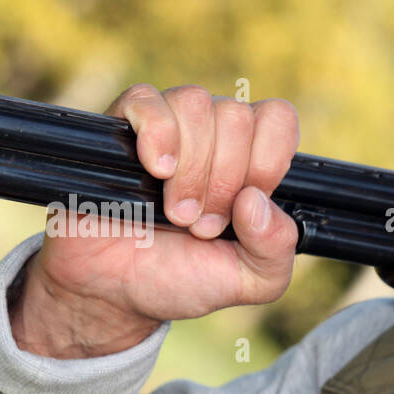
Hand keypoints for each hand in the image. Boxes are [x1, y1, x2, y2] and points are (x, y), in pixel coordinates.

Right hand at [10, 84, 300, 356]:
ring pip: (196, 103)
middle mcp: (212, 134)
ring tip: (175, 213)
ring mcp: (166, 126)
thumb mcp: (251, 280)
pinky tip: (155, 170)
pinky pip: (145, 100)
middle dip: (222, 181)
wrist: (116, 292)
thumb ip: (276, 248)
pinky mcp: (118, 127)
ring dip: (190, 168)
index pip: (277, 119)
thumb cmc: (184, 278)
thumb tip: (256, 199)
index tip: (239, 209)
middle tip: (199, 225)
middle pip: (236, 116)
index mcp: (250, 159)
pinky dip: (157, 135)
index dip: (265, 162)